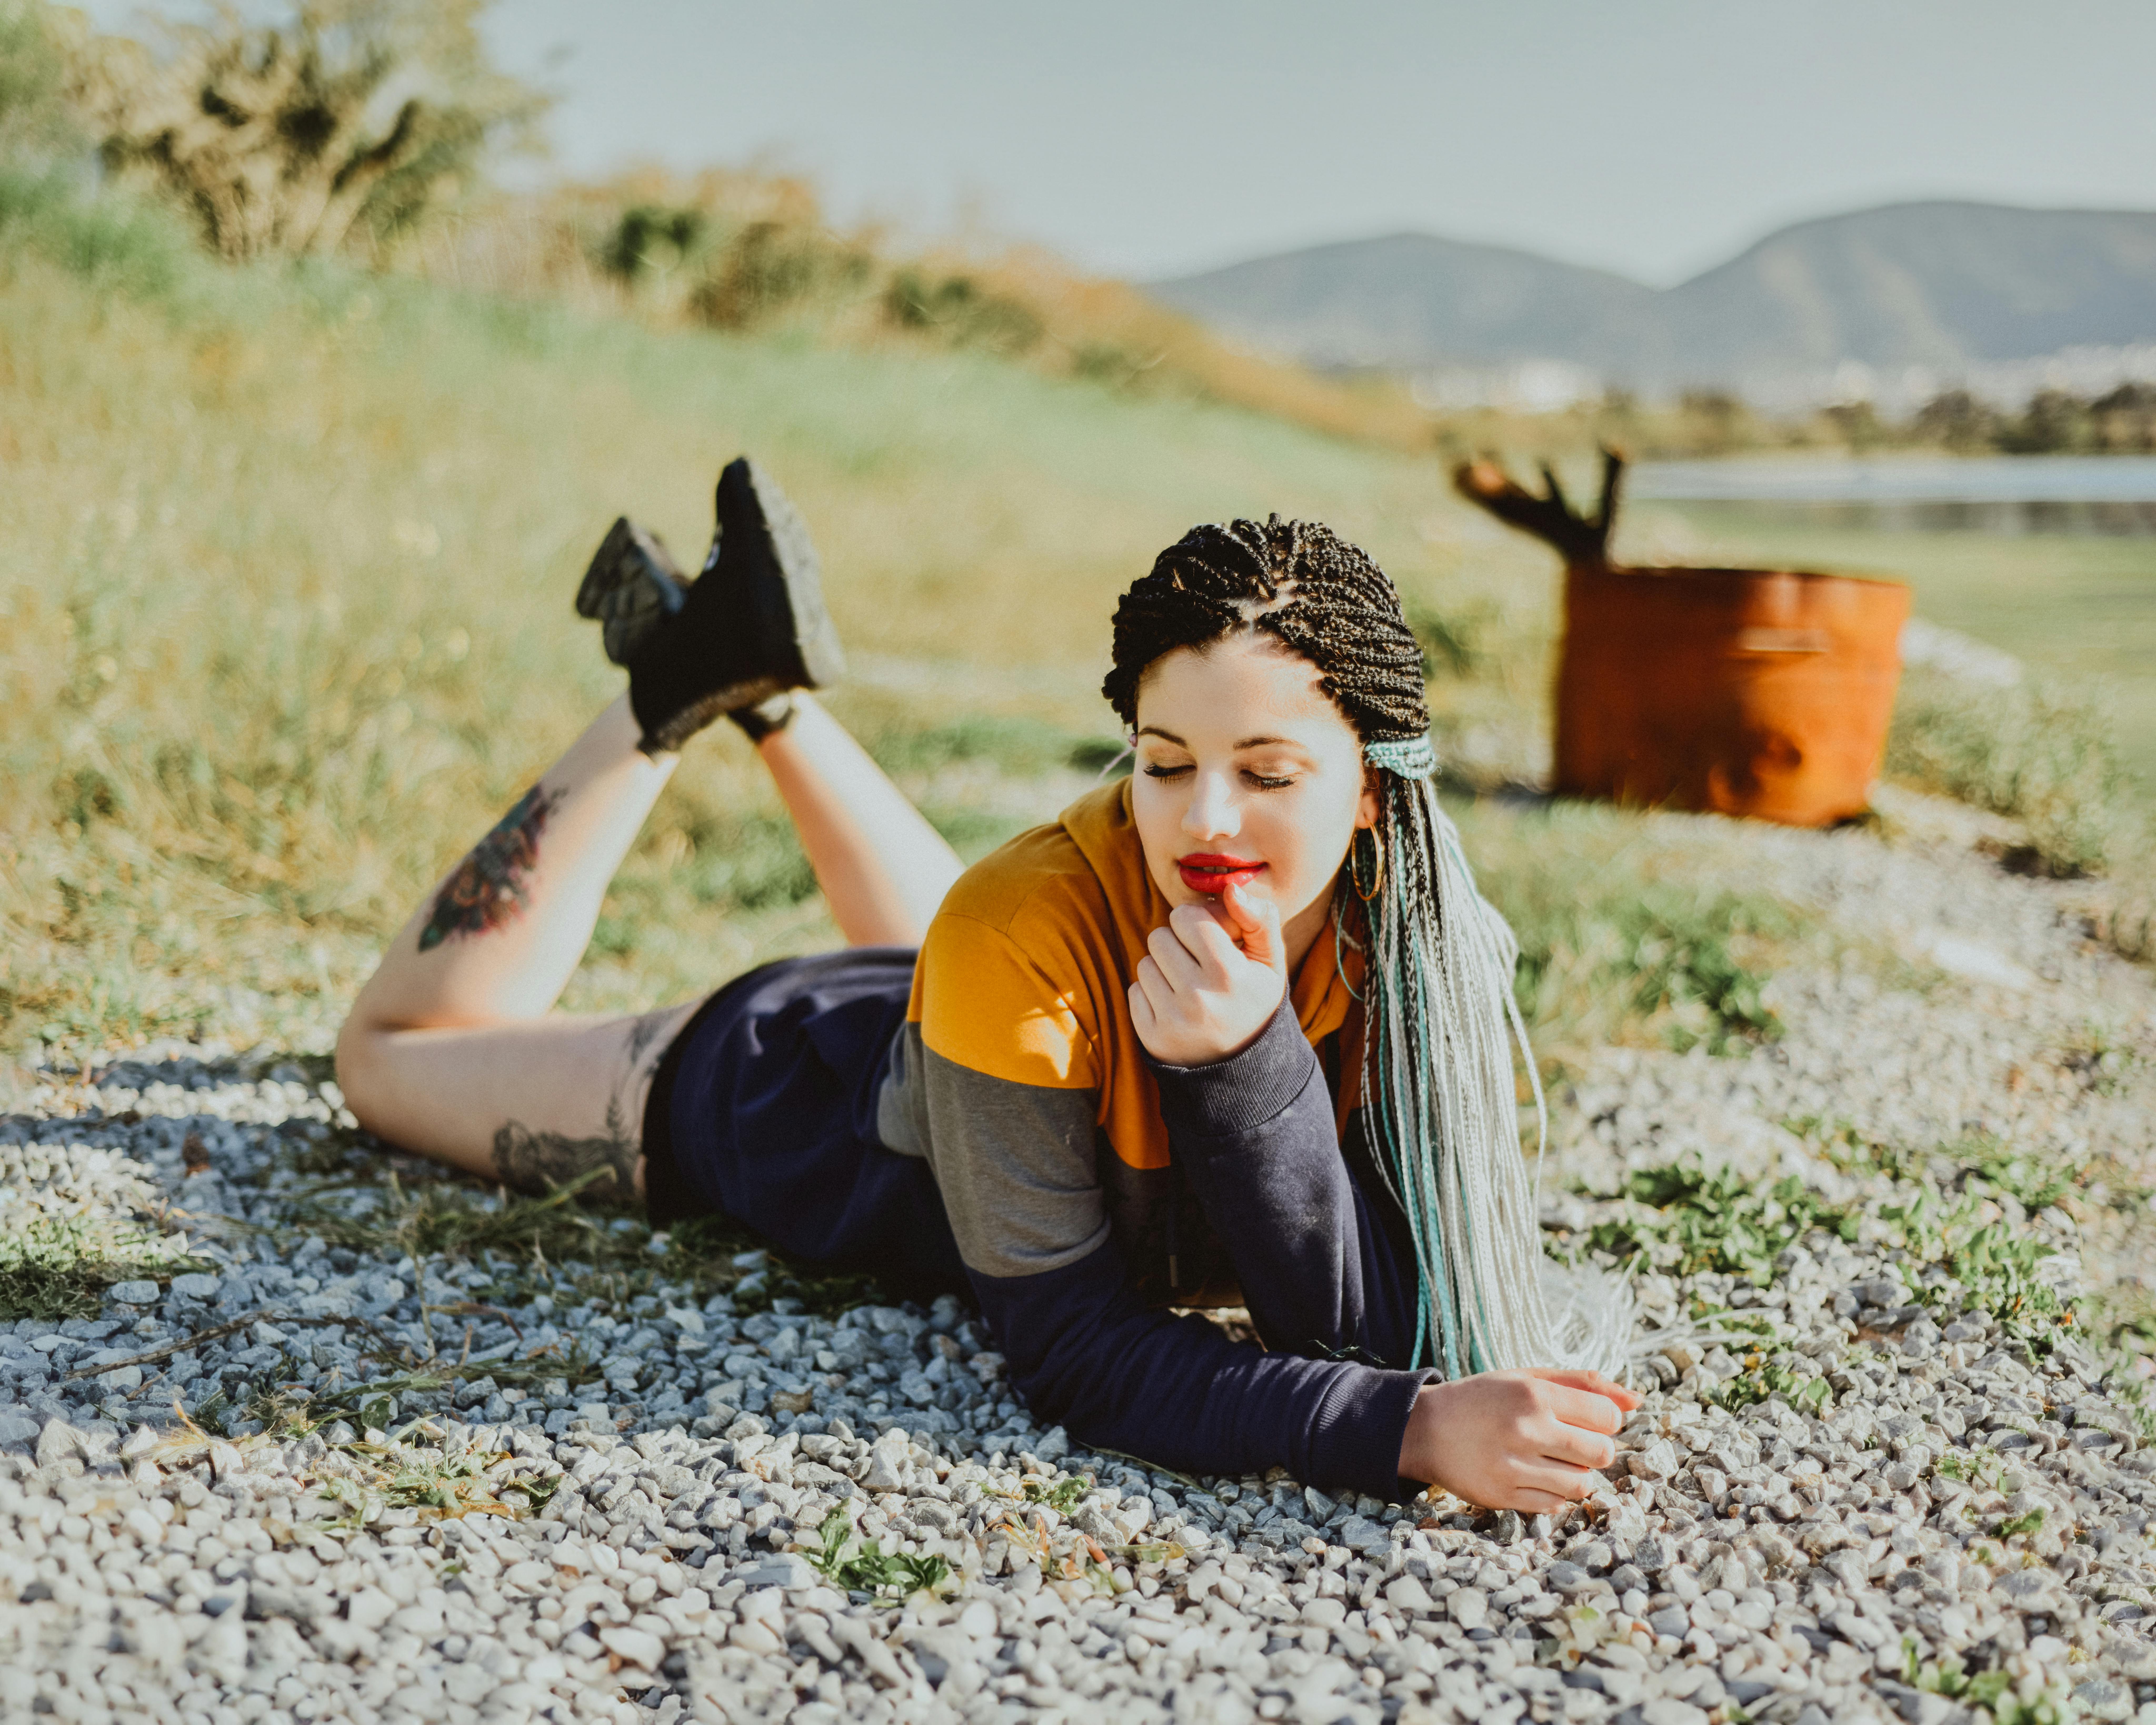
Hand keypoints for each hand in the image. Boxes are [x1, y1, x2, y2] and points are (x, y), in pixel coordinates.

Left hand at [1127, 879, 1288, 1065]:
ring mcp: (1172, 1021)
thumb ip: (1259, 919)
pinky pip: (1134, 990)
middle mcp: (1199, 999)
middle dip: (1178, 944)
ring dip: (1163, 969)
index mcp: (1230, 975)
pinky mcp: (1151, 1037)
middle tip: (1199, 965)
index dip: (1196, 923)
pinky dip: (1151, 994)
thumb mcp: (1270, 962)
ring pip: (1145, 963)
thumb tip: (1231, 888)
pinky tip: (1175, 1007)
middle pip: (1160, 936)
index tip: (1210, 940)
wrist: (1242, 1064)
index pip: (1186, 917)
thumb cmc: (1252, 1000)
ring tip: (1189, 987)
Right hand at [1397, 1368, 1641, 1511]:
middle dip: (1594, 1449)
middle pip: (1601, 1453)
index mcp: (1534, 1394)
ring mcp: (1513, 1466)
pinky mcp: (1503, 1496)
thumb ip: (1582, 1384)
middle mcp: (1526, 1429)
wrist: (1425, 1429)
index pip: (1607, 1417)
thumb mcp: (1527, 1379)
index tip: (1587, 1420)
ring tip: (1552, 1460)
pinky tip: (1533, 1476)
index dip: (1606, 1421)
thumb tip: (1636, 1401)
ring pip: (1581, 1484)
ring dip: (1575, 1474)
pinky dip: (1552, 1493)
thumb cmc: (1485, 1400)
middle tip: (1570, 1442)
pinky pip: (1554, 1504)